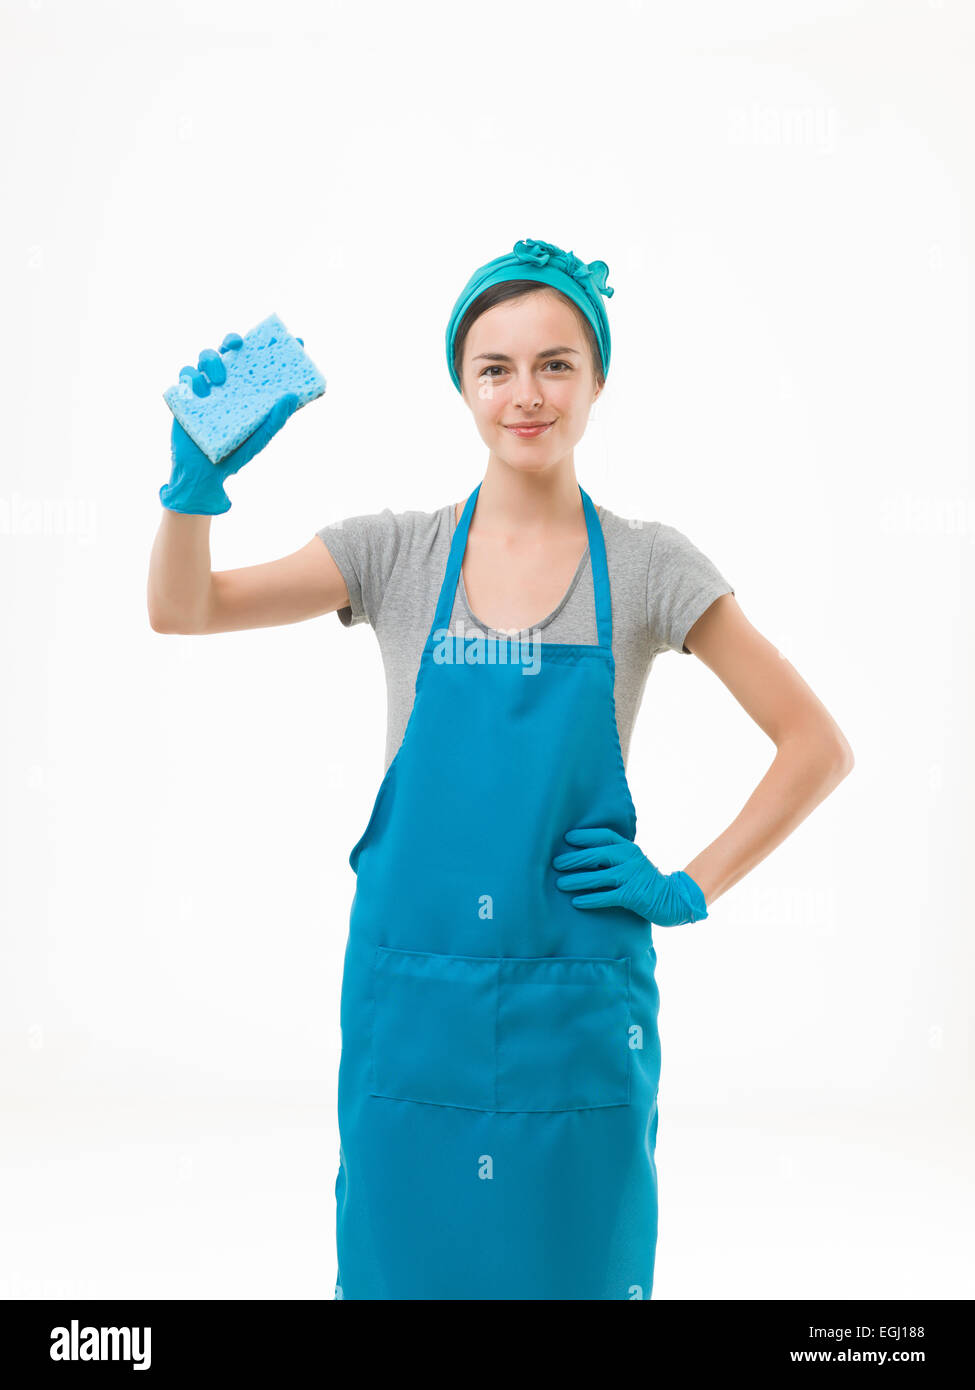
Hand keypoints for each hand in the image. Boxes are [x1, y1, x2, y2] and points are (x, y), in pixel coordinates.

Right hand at [159, 331, 300, 514]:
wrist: (202, 474)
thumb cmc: (234, 454)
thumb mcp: (258, 439)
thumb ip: (275, 420)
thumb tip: (291, 396)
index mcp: (245, 389)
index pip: (258, 361)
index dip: (274, 347)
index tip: (293, 339)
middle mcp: (227, 383)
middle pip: (228, 350)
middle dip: (232, 341)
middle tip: (238, 345)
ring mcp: (206, 387)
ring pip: (205, 356)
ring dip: (211, 360)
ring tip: (219, 379)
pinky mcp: (185, 396)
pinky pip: (185, 375)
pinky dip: (192, 378)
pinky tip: (200, 390)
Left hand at [552, 827, 708, 926]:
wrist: (674, 900)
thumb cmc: (646, 882)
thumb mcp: (633, 863)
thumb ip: (614, 857)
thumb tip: (584, 857)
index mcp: (629, 848)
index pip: (604, 836)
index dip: (585, 836)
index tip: (567, 838)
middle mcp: (630, 858)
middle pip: (597, 855)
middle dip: (574, 859)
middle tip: (556, 863)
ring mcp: (632, 876)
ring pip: (598, 876)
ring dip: (577, 880)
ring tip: (560, 883)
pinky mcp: (632, 895)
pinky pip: (606, 897)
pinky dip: (590, 899)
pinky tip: (576, 901)